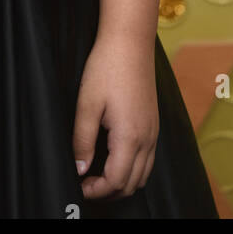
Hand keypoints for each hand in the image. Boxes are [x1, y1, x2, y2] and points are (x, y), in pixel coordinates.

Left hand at [72, 32, 158, 199]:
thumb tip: (79, 168)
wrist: (130, 42)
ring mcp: (153, 132)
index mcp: (130, 136)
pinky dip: (132, 169)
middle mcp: (147, 139)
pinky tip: (114, 158)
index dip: (96, 191)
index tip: (79, 185)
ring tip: (97, 174)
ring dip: (122, 182)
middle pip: (132, 184)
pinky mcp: (154, 124)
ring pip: (143, 174)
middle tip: (85, 183)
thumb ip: (82, 139)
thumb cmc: (107, 67)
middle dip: (109, 191)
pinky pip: (148, 159)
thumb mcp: (87, 103)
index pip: (117, 181)